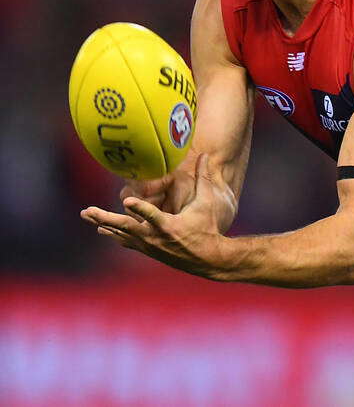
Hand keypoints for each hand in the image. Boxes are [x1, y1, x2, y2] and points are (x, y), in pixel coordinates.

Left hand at [81, 154, 236, 279]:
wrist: (207, 258)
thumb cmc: (208, 227)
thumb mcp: (208, 203)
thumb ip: (204, 178)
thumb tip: (205, 155)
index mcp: (171, 225)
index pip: (153, 215)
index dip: (140, 208)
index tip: (127, 201)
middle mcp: (156, 237)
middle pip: (126, 227)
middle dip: (105, 218)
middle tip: (88, 210)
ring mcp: (149, 245)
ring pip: (121, 233)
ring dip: (103, 223)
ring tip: (85, 214)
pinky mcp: (148, 249)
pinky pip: (126, 241)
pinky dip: (114, 233)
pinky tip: (102, 228)